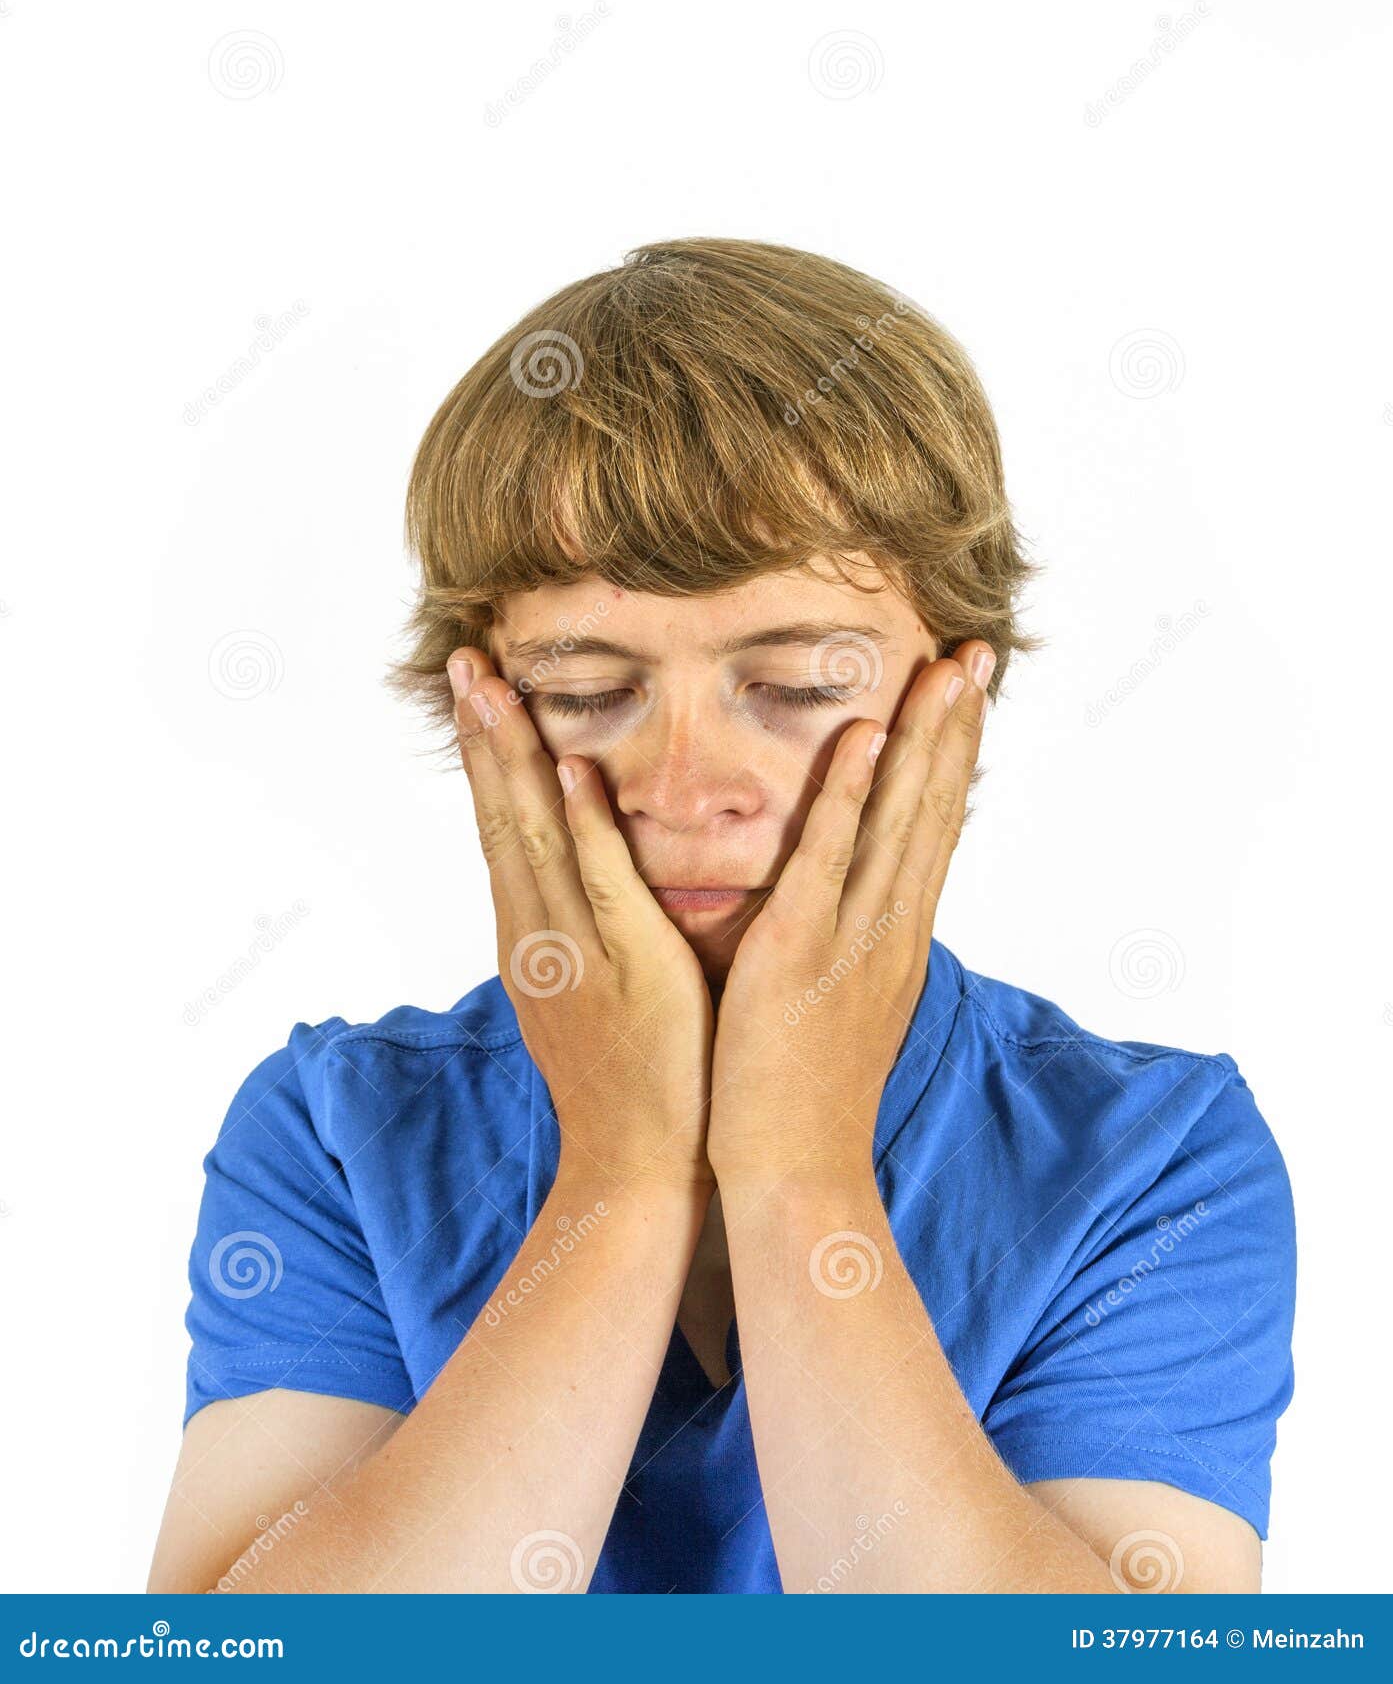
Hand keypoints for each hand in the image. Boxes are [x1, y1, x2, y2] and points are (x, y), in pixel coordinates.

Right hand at [448, 649, 714, 1192]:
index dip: (488, 759)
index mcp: (531, 939)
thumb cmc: (627, 1081)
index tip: (478, 693)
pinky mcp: (628, 969)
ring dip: (514, 759)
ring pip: (534, 839)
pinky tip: (570, 771)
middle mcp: (537, 937)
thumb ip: (574, 932)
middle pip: (501, 820)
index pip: (501, 830)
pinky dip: (582, 828)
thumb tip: (574, 877)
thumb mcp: (581, 995)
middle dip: (484, 738)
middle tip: (465, 661)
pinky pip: (601, 887)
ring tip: (495, 688)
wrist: (636, 1168)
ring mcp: (575, 952)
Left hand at [706, 642, 993, 1186]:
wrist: (799, 1171)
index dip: (954, 759)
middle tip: (979, 653)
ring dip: (925, 740)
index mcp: (899, 938)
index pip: (936, 830)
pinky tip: (868, 738)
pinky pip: (830, 860)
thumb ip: (859, 946)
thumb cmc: (810, 1092)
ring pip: (901, 821)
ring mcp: (853, 938)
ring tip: (946, 670)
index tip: (968, 696)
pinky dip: (853, 796)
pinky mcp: (800, 951)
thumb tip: (865, 905)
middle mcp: (893, 929)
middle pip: (936, 810)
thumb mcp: (849, 1004)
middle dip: (957, 729)